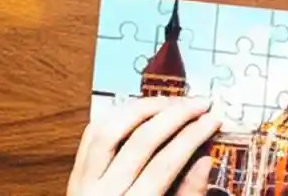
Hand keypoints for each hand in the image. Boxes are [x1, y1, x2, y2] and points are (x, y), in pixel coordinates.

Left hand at [68, 97, 221, 195]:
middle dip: (176, 115)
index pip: (166, 162)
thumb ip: (188, 194)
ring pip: (110, 130)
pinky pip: (91, 135)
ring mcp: (82, 184)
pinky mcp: (74, 176)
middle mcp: (103, 194)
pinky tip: (139, 111)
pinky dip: (115, 116)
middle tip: (200, 103)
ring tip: (171, 101)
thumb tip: (205, 158)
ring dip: (143, 108)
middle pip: (141, 141)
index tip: (214, 119)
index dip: (193, 135)